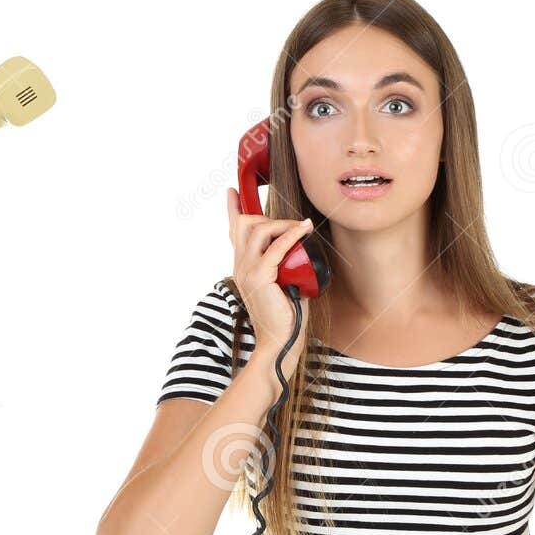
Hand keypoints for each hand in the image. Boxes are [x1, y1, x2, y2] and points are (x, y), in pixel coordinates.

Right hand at [225, 188, 314, 375]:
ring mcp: (247, 271)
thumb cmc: (284, 316)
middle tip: (291, 225)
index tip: (231, 192)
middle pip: (244, 223)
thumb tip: (300, 248)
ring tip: (301, 229)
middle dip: (268, 217)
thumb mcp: (281, 283)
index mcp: (242, 266)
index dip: (232, 209)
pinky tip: (303, 231)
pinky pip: (276, 247)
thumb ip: (283, 265)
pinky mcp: (260, 277)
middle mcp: (240, 265)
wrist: (278, 342)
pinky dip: (291, 235)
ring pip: (258, 230)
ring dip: (282, 224)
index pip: (233, 232)